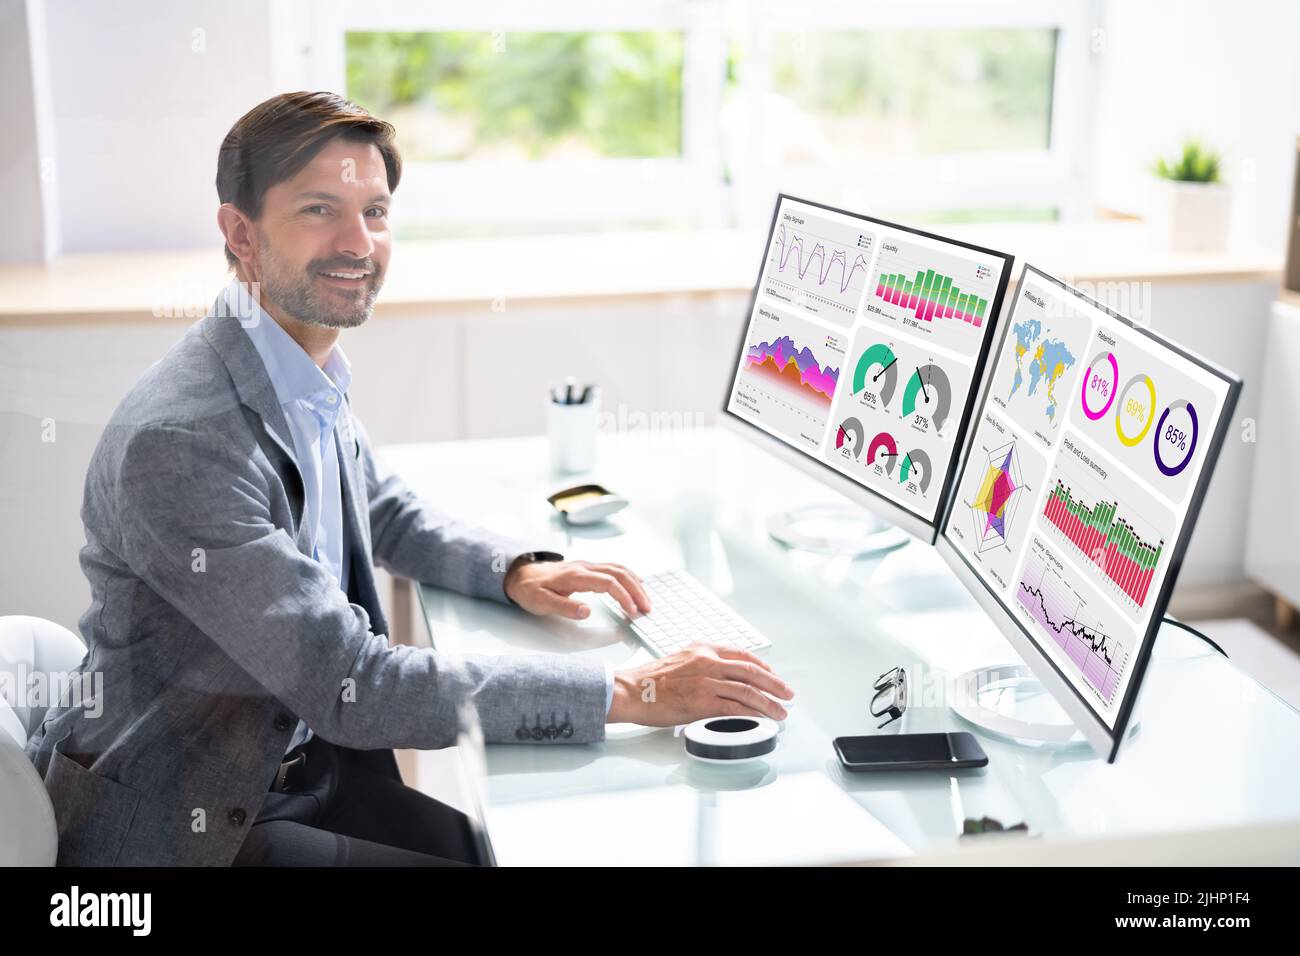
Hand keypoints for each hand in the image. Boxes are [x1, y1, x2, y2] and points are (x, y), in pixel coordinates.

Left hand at [504, 558, 651, 620]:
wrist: (520, 574)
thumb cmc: (530, 590)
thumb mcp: (541, 603)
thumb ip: (564, 607)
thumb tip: (587, 612)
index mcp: (575, 575)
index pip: (608, 583)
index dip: (623, 596)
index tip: (633, 611)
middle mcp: (585, 567)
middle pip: (619, 573)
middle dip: (636, 590)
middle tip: (647, 609)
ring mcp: (587, 565)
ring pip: (619, 569)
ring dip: (635, 584)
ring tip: (646, 601)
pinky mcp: (588, 568)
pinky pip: (614, 569)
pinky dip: (629, 577)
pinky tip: (636, 585)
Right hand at [608, 644, 793, 724]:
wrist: (631, 689)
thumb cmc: (649, 679)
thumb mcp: (680, 658)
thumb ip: (702, 664)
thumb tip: (721, 678)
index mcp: (703, 648)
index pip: (742, 654)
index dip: (762, 666)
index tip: (772, 675)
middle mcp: (708, 661)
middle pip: (751, 671)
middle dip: (774, 684)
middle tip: (787, 693)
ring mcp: (706, 681)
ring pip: (748, 691)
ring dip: (769, 703)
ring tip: (780, 712)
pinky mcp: (702, 702)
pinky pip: (735, 708)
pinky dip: (752, 714)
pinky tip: (761, 719)